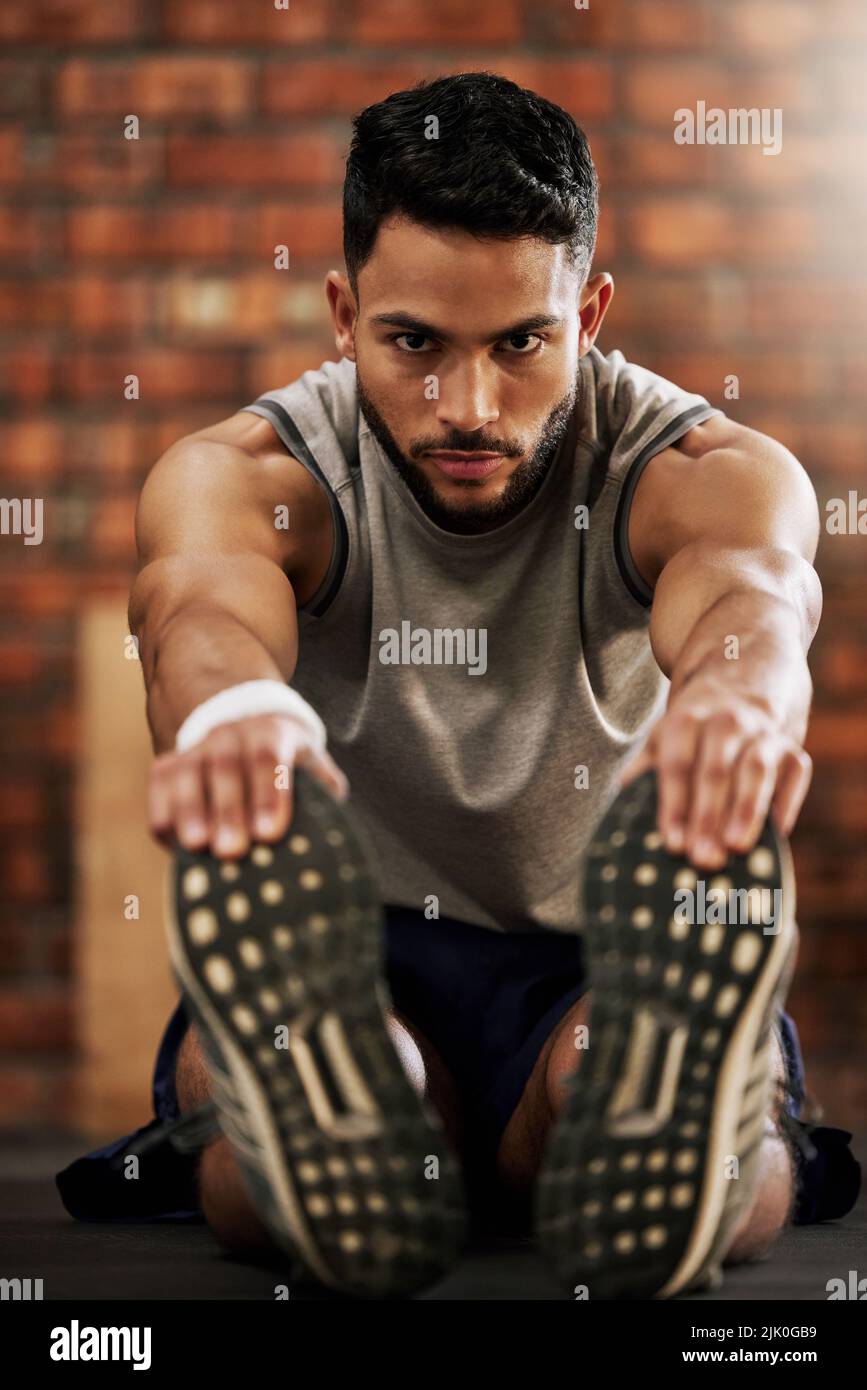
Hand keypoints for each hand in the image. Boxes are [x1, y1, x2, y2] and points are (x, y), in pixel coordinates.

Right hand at [148, 713, 348, 857]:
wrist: (246, 730)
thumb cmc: (288, 763)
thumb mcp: (312, 765)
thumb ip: (324, 789)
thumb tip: (334, 825)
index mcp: (271, 733)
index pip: (268, 758)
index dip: (268, 794)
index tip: (269, 833)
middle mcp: (229, 735)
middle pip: (225, 768)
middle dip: (228, 811)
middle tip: (232, 851)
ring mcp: (195, 748)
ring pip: (186, 774)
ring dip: (190, 810)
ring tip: (196, 847)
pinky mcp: (168, 765)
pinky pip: (158, 788)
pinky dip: (163, 814)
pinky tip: (174, 845)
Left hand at [620, 682, 811, 869]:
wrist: (743, 688)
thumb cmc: (693, 733)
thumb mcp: (661, 740)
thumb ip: (643, 774)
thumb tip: (620, 815)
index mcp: (686, 721)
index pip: (677, 765)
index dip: (675, 805)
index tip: (673, 843)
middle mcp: (727, 722)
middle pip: (716, 771)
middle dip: (708, 817)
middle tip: (702, 859)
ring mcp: (763, 735)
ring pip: (756, 771)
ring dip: (746, 810)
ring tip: (736, 848)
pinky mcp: (793, 750)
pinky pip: (794, 777)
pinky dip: (785, 803)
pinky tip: (776, 834)